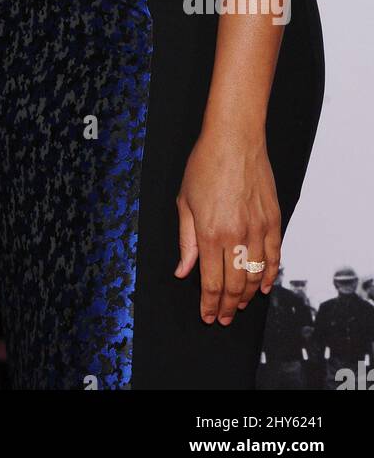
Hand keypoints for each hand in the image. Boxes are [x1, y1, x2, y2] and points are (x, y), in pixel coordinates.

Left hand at [175, 128, 280, 325]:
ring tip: (240, 305)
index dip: (210, 304)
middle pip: (235, 285)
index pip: (211, 282)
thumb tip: (183, 271)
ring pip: (256, 275)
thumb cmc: (205, 164)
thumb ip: (185, 241)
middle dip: (228, 307)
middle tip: (224, 318)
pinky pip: (274, 256)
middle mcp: (235, 235)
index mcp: (209, 232)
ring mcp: (258, 228)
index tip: (208, 315)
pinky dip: (270, 275)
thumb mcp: (185, 202)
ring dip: (249, 295)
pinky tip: (264, 286)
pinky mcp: (274, 220)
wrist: (234, 139)